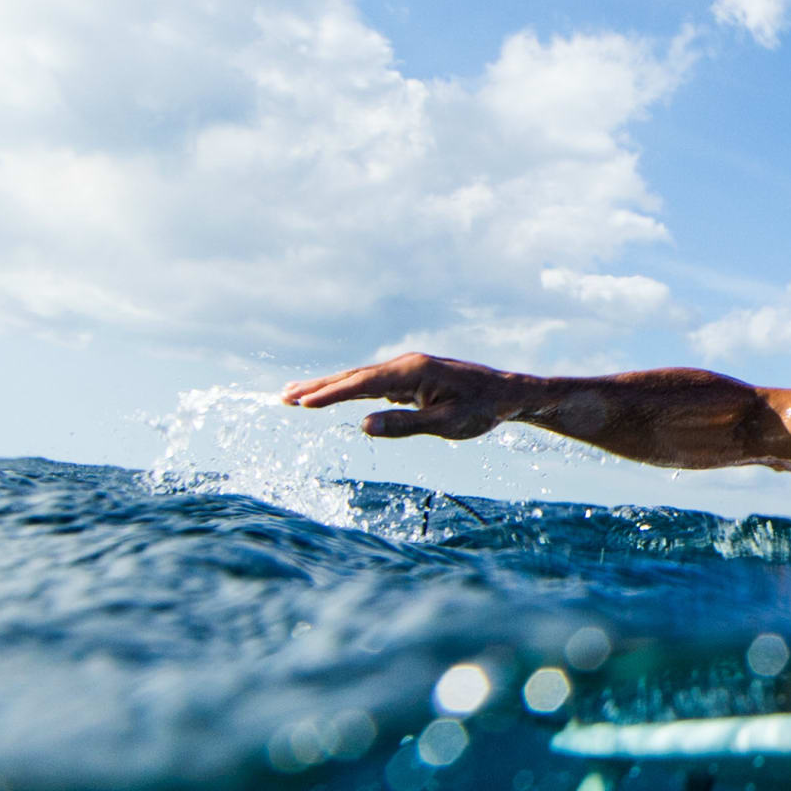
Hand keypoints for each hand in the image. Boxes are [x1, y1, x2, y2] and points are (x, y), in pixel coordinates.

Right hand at [277, 353, 527, 439]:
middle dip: (317, 387)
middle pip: (353, 376)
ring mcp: (407, 369)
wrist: (508, 393)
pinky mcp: (410, 377)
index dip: (330, 395)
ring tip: (295, 394)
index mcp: (412, 371)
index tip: (301, 404)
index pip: (362, 384)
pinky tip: (332, 395)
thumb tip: (363, 427)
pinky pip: (371, 384)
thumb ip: (405, 426)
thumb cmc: (481, 410)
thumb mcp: (447, 424)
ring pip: (360, 378)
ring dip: (328, 386)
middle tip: (283, 397)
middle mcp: (405, 364)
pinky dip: (348, 389)